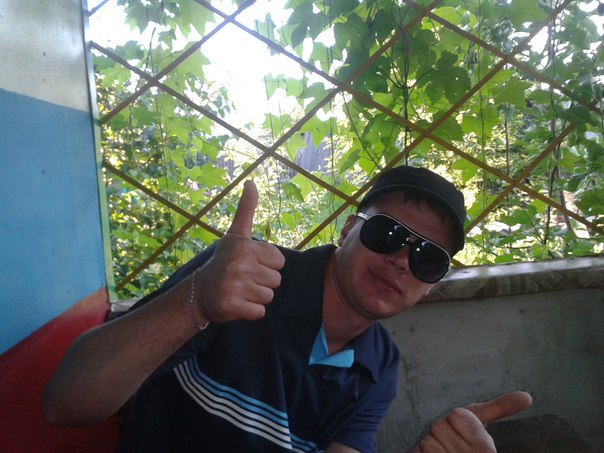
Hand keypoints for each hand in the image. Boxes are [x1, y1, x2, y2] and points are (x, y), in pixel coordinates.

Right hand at [194, 180, 284, 322]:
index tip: (249, 264)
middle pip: (276, 280)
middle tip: (243, 279)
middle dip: (262, 282)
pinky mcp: (233, 306)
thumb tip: (251, 181)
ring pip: (269, 296)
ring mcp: (235, 286)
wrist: (198, 292)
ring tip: (240, 290)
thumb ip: (246, 209)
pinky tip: (237, 303)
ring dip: (257, 296)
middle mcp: (239, 265)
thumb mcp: (235, 234)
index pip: (279, 261)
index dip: (267, 265)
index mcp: (244, 246)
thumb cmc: (223, 261)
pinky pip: (260, 312)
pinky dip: (251, 311)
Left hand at [411, 391, 531, 452]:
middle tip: (450, 443)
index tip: (461, 431)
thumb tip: (528, 396)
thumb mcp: (481, 424)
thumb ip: (500, 408)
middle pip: (439, 426)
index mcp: (485, 449)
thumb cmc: (465, 443)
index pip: (458, 415)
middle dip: (440, 433)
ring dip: (429, 445)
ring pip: (427, 442)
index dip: (455, 419)